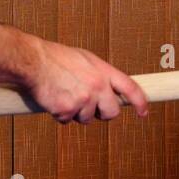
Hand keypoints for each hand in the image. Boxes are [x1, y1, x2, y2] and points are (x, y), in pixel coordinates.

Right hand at [26, 41, 149, 124]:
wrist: (33, 61)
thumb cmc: (55, 58)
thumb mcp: (85, 59)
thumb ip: (99, 74)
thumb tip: (107, 90)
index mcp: (103, 71)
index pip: (130, 88)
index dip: (140, 102)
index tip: (144, 112)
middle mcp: (97, 86)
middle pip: (112, 112)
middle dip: (103, 114)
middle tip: (91, 108)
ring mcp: (83, 99)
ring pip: (87, 119)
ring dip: (76, 113)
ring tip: (64, 94)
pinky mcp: (67, 110)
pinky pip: (67, 121)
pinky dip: (60, 114)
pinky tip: (54, 99)